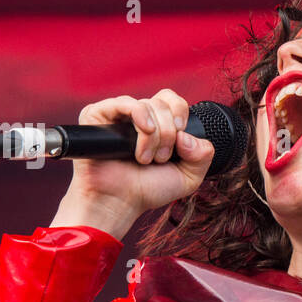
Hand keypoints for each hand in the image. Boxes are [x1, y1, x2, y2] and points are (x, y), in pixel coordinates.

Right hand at [58, 89, 215, 233]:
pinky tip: (141, 134)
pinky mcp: (97, 114)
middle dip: (168, 134)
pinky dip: (139, 117)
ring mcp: (117, 113)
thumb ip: (203, 155)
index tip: (179, 140)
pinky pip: (124, 103)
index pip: (173, 100)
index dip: (180, 115)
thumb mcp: (189, 176)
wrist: (120, 202)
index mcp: (158, 122)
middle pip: (163, 103)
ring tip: (144, 159)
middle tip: (160, 159)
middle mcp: (138, 114)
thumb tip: (186, 135)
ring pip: (147, 105)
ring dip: (153, 136)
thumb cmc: (148, 189)